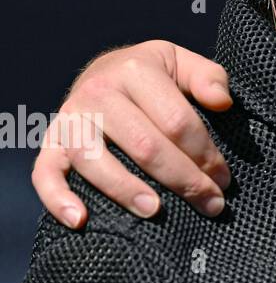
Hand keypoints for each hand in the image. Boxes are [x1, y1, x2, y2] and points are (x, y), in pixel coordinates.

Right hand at [32, 41, 233, 226]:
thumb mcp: (183, 62)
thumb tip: (222, 103)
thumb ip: (208, 78)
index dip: (205, 153)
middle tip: (210, 205)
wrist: (104, 68)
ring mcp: (70, 118)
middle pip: (144, 145)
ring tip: (156, 211)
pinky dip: (57, 198)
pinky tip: (80, 221)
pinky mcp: (50, 141)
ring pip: (95, 161)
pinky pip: (45, 173)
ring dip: (126, 191)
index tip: (224, 179)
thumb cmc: (153, 73)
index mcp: (136, 70)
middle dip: (182, 179)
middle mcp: (98, 93)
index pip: (177, 121)